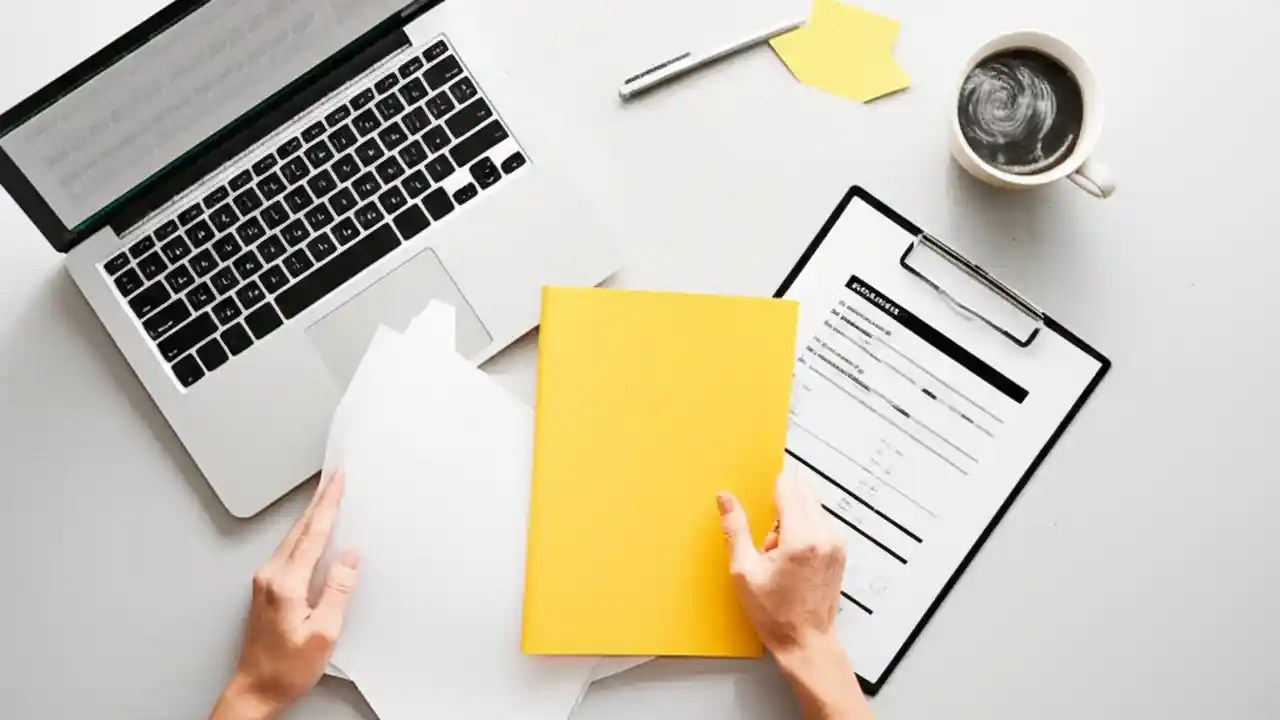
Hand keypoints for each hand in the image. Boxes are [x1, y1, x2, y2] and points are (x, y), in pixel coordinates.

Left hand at [211, 474, 359, 719]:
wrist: (254, 690)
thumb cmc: (286, 669)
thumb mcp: (323, 633)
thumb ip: (338, 591)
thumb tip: (349, 558)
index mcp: (286, 584)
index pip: (313, 534)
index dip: (328, 505)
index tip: (338, 482)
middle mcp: (270, 577)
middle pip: (300, 529)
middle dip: (319, 502)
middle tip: (335, 479)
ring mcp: (264, 582)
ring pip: (292, 538)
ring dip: (311, 517)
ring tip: (327, 499)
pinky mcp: (265, 589)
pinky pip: (288, 552)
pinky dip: (304, 536)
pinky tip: (313, 534)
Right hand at [718, 465, 872, 719]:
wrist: (807, 642)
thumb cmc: (776, 614)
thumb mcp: (744, 572)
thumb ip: (735, 529)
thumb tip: (725, 498)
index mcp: (800, 539)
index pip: (789, 488)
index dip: (775, 479)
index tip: (763, 475)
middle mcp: (824, 536)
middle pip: (804, 492)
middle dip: (782, 500)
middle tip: (766, 528)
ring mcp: (836, 543)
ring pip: (812, 506)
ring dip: (793, 515)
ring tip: (776, 548)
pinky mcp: (839, 550)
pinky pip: (820, 522)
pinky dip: (804, 527)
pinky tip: (789, 553)